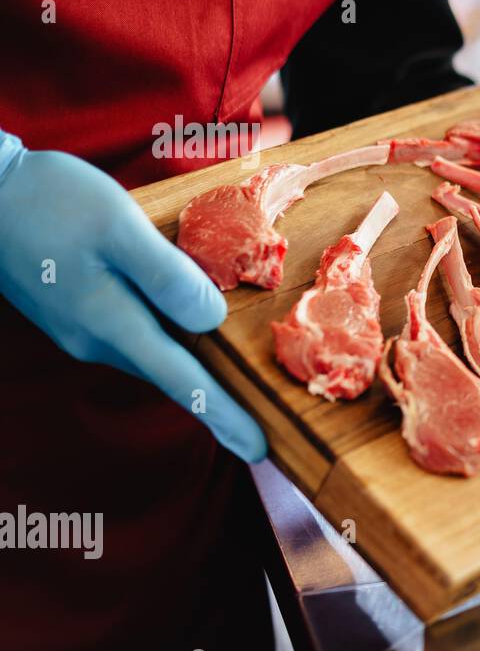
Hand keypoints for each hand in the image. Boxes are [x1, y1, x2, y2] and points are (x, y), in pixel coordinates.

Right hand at [0, 132, 266, 461]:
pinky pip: (135, 335)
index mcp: (112, 323)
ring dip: (191, 369)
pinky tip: (188, 327)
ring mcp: (82, 331)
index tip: (258, 449)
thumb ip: (167, 275)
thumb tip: (211, 320)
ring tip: (236, 388)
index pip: (181, 381)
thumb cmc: (50, 201)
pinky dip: (167, 340)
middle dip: (215, 402)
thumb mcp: (119, 227)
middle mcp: (96, 341)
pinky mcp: (76, 315)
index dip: (224, 414)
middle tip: (258, 433)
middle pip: (171, 375)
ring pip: (153, 354)